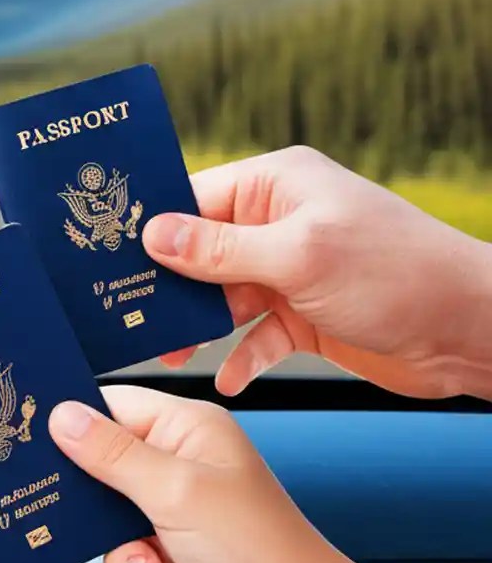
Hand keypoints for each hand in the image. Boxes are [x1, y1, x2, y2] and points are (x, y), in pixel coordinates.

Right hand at [50, 386, 382, 562]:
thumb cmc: (260, 546)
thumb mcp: (177, 491)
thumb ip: (114, 454)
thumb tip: (61, 416)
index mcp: (187, 428)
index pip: (114, 404)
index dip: (77, 418)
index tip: (36, 432)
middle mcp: (177, 463)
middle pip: (101, 461)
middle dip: (90, 493)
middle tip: (77, 505)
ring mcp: (170, 509)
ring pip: (104, 514)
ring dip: (113, 541)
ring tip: (141, 556)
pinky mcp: (165, 549)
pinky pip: (119, 551)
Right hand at [141, 146, 491, 398]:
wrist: (470, 330)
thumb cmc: (396, 272)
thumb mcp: (297, 256)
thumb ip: (219, 249)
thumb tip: (152, 235)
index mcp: (275, 185)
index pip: (193, 198)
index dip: (152, 227)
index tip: (107, 257)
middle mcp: (276, 222)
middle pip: (198, 250)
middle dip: (168, 285)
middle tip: (129, 313)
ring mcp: (288, 270)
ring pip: (221, 296)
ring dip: (198, 326)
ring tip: (170, 354)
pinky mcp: (303, 314)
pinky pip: (255, 335)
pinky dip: (240, 356)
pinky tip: (230, 377)